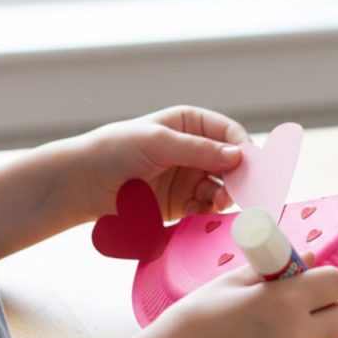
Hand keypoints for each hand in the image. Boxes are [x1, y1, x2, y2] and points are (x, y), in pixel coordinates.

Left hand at [72, 105, 249, 222]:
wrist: (83, 182)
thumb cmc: (115, 149)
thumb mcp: (158, 141)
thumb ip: (198, 149)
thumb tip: (237, 156)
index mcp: (191, 124)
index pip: (229, 133)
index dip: (244, 149)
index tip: (254, 167)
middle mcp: (194, 150)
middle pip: (231, 164)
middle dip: (239, 177)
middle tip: (244, 192)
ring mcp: (188, 178)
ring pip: (221, 188)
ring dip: (223, 196)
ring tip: (217, 203)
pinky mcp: (180, 204)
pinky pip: (204, 208)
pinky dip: (206, 212)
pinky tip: (198, 213)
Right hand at [143, 255, 337, 337]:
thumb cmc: (194, 322)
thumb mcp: (231, 283)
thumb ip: (276, 269)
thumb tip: (310, 258)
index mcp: (285, 302)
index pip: (337, 283)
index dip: (324, 279)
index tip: (308, 281)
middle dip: (327, 309)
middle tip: (298, 308)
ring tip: (268, 336)